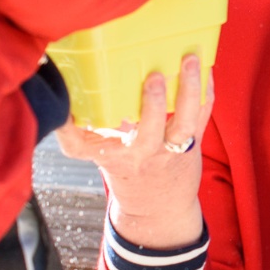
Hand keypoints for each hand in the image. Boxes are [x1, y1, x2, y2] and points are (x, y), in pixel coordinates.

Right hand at [56, 51, 209, 247]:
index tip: (75, 99)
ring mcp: (171, 148)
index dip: (74, 126)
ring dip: (189, 90)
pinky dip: (206, 90)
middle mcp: (142, 152)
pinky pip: (203, 114)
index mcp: (111, 154)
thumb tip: (63, 94)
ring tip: (189, 60)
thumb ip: (79, 128)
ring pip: (184, 121)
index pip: (84, 144)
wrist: (157, 209)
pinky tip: (206, 67)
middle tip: (154, 76)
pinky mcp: (194, 141)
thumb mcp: (95, 154)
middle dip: (153, 104)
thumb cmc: (125, 170)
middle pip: (149, 131)